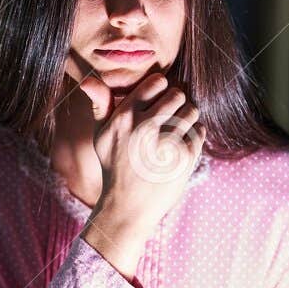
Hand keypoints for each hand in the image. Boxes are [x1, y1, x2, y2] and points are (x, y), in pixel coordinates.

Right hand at [69, 67, 204, 277]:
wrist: (127, 208)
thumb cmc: (114, 168)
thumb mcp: (101, 136)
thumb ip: (100, 105)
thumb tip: (89, 79)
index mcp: (125, 117)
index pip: (158, 82)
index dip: (160, 89)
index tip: (157, 102)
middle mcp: (146, 127)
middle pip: (178, 94)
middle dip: (176, 103)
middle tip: (167, 119)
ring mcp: (167, 142)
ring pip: (192, 111)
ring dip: (187, 119)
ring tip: (174, 134)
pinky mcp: (185, 157)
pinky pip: (199, 131)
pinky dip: (194, 137)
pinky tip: (179, 149)